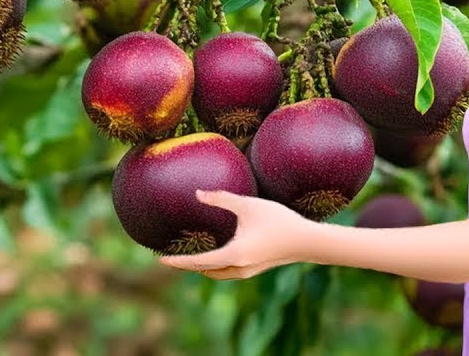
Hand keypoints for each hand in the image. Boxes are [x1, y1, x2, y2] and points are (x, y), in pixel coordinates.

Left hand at [158, 190, 313, 279]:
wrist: (307, 242)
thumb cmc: (279, 221)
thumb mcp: (249, 206)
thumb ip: (222, 198)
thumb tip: (198, 193)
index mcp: (233, 254)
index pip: (198, 262)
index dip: (178, 261)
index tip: (161, 260)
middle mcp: (237, 268)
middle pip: (204, 271)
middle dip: (186, 265)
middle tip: (169, 259)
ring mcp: (246, 271)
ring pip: (216, 273)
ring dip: (201, 267)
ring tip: (188, 257)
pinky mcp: (254, 269)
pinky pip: (226, 271)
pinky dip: (215, 266)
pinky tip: (214, 255)